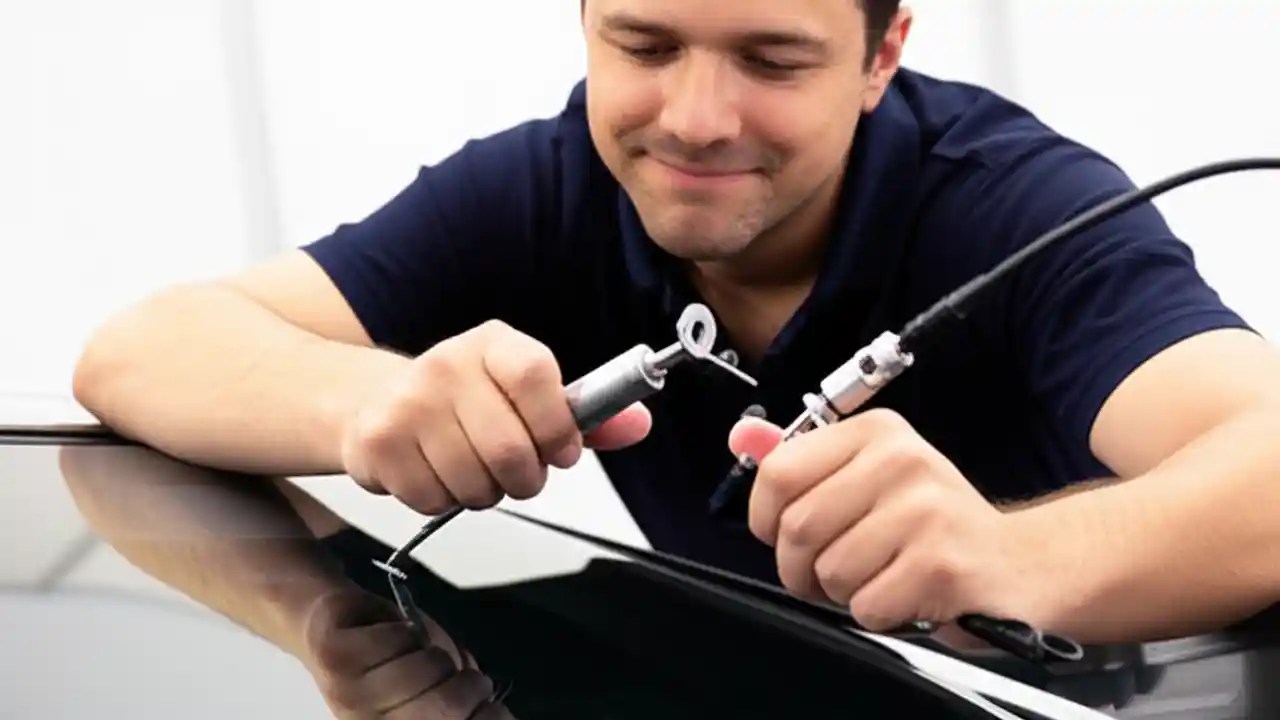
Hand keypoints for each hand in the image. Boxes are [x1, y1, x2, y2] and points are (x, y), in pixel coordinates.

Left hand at [301, 586, 515, 719]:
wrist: (333, 623)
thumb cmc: (390, 661)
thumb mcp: (431, 690)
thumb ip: (457, 704)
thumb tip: (501, 718)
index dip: (486, 719)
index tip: (496, 708)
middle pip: (444, 709)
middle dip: (471, 687)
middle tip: (473, 679)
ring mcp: (348, 693)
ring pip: (425, 669)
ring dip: (438, 654)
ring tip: (430, 655)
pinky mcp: (338, 656)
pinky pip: (399, 640)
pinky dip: (409, 630)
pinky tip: (399, 635)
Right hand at [341, 320, 651, 513]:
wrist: (370, 401)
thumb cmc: (461, 401)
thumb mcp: (524, 394)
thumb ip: (584, 414)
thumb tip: (637, 424)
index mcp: (492, 344)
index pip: (535, 375)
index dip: (557, 425)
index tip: (561, 450)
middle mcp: (445, 364)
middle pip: (510, 448)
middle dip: (524, 479)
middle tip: (515, 473)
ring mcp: (407, 402)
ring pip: (473, 483)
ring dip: (483, 493)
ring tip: (471, 469)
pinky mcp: (378, 442)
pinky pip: (432, 500)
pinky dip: (442, 502)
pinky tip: (434, 473)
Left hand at [730, 409, 1046, 631]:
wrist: (1022, 562)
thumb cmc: (934, 524)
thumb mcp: (871, 476)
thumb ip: (804, 461)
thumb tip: (743, 437)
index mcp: (878, 433)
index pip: (779, 472)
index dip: (766, 517)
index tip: (782, 534)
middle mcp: (902, 461)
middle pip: (797, 528)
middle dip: (801, 568)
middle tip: (831, 573)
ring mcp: (925, 511)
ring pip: (830, 572)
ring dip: (845, 592)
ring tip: (882, 576)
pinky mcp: (942, 564)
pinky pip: (866, 605)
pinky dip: (878, 613)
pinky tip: (908, 594)